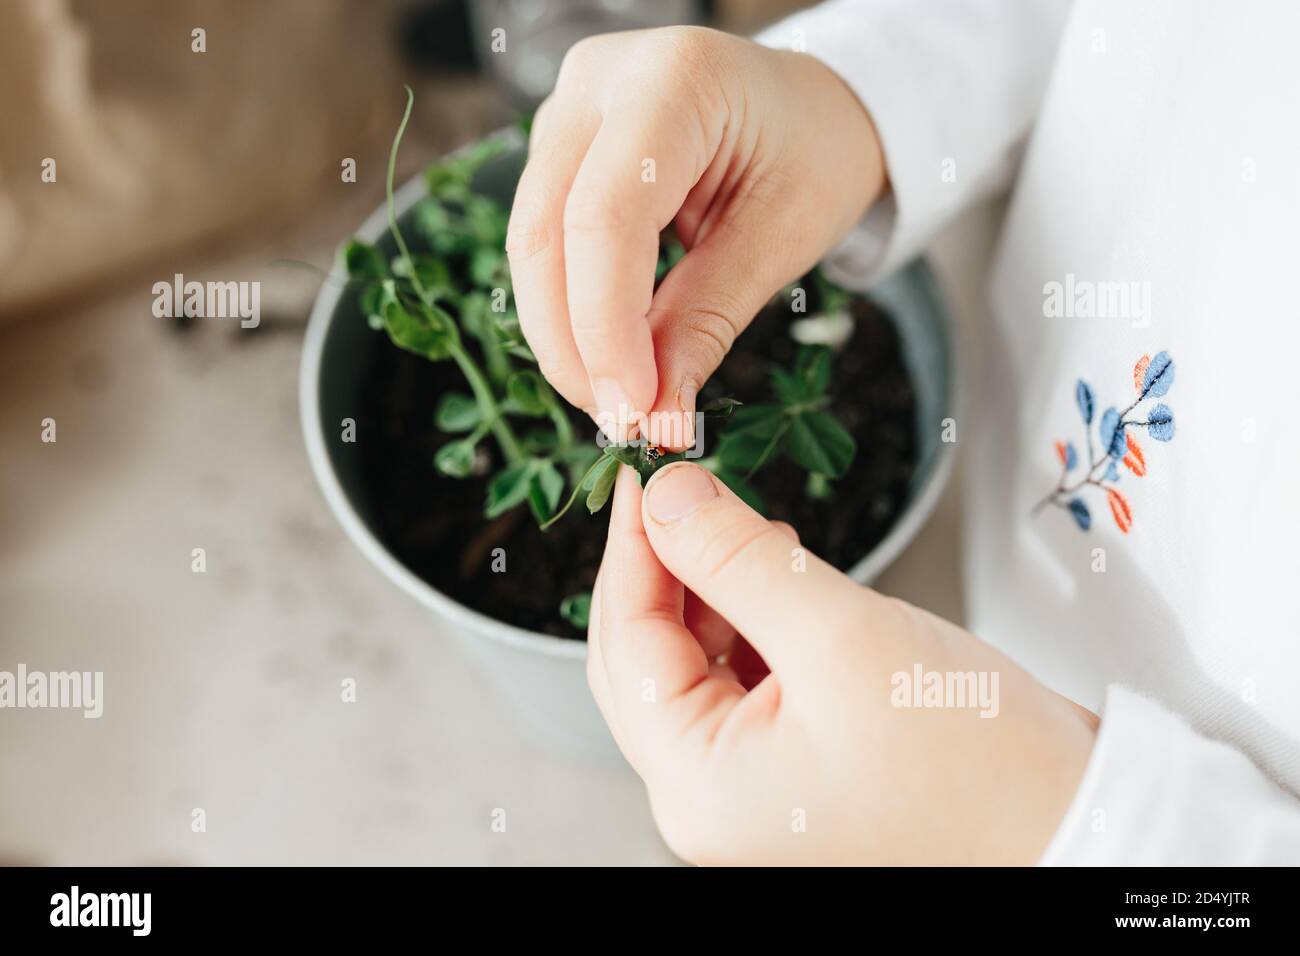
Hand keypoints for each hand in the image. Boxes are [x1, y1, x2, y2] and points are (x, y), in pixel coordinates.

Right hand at [506, 26, 884, 444]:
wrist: (813, 106)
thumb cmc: (814, 155)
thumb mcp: (782, 239)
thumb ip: (708, 319)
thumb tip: (654, 415)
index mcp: (674, 80)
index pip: (604, 217)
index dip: (605, 326)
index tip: (635, 410)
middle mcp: (600, 80)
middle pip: (544, 232)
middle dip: (573, 345)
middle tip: (622, 424)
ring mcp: (568, 109)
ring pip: (529, 242)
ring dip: (563, 337)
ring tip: (620, 401)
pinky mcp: (559, 147)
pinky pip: (542, 240)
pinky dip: (569, 310)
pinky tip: (608, 359)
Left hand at [589, 463, 1098, 864]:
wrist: (1079, 819)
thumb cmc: (975, 758)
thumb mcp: (840, 634)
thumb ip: (738, 558)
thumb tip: (668, 497)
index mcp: (698, 785)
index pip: (627, 648)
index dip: (631, 550)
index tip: (643, 475)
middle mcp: (710, 796)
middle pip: (648, 661)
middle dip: (662, 569)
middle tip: (682, 490)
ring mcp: (752, 784)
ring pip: (694, 665)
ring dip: (708, 589)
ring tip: (740, 525)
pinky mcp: (795, 763)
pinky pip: (743, 680)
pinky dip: (749, 620)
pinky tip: (772, 572)